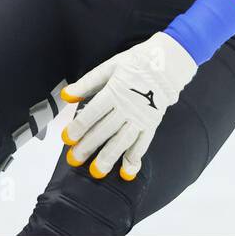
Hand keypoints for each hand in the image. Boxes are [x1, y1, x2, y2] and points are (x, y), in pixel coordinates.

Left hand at [59, 31, 197, 180]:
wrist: (168, 63)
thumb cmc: (135, 63)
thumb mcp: (109, 67)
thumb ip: (87, 83)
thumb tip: (66, 95)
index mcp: (114, 91)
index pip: (93, 113)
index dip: (78, 127)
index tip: (66, 139)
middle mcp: (127, 107)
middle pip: (105, 130)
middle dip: (88, 146)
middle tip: (74, 160)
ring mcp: (141, 118)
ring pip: (122, 141)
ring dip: (109, 157)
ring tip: (96, 172)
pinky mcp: (152, 125)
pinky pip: (142, 145)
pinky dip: (134, 159)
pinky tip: (126, 172)